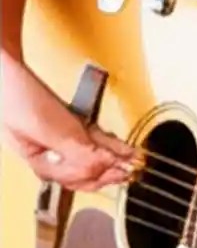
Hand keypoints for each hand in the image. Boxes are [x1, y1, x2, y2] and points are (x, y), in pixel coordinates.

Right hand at [1, 55, 134, 190]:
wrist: (4, 69)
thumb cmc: (15, 98)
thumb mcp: (49, 131)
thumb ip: (76, 151)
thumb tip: (105, 165)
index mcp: (42, 163)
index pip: (79, 178)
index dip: (103, 173)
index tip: (123, 167)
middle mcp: (51, 154)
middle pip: (87, 171)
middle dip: (111, 170)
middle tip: (133, 168)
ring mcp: (58, 138)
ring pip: (91, 155)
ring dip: (113, 157)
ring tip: (132, 158)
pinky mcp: (64, 122)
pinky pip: (90, 138)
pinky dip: (107, 142)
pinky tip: (119, 145)